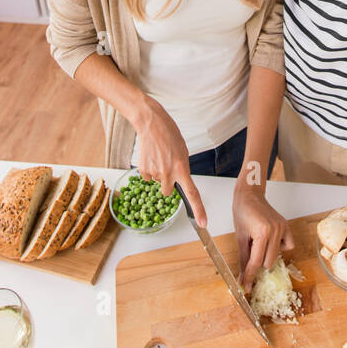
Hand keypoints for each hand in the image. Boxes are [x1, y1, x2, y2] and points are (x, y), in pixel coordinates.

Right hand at [131, 98, 206, 227]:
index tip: (203, 223)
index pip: (192, 194)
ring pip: (158, 183)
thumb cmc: (169, 134)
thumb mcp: (182, 152)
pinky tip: (151, 157)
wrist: (151, 124)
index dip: (199, 210)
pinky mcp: (143, 170)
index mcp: (182, 168)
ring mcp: (154, 173)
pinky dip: (149, 169)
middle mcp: (168, 174)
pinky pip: (148, 177)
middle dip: (168, 184)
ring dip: (159, 174)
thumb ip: (181, 169)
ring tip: (159, 157)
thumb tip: (178, 180)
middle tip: (168, 167)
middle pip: (168, 192)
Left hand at [233, 187, 293, 292]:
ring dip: (266, 255)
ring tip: (258, 244)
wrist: (250, 195)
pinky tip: (270, 242)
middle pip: (268, 262)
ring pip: (277, 256)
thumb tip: (243, 277)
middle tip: (249, 256)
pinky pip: (288, 245)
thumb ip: (243, 259)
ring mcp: (283, 228)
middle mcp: (275, 230)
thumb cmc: (242, 212)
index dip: (250, 276)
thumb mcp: (240, 237)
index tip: (246, 286)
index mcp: (262, 232)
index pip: (256, 262)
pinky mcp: (286, 226)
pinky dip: (279, 248)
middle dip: (257, 264)